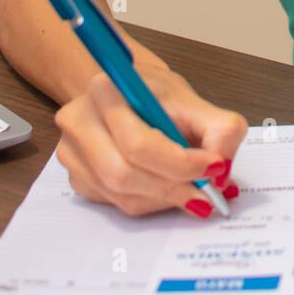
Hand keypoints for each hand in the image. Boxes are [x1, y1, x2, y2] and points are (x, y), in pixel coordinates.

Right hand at [54, 65, 247, 218]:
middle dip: (174, 187)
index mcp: (105, 91)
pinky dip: (150, 203)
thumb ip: (219, 128)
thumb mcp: (194, 100)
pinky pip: (116, 203)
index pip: (138, 142)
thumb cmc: (158, 97)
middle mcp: (78, 121)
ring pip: (121, 194)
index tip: (215, 168)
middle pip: (125, 174)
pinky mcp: (77, 178)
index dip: (180, 162)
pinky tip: (169, 188)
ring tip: (195, 191)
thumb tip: (222, 168)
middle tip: (209, 193)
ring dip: (164, 199)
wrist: (130, 96)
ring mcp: (72, 153)